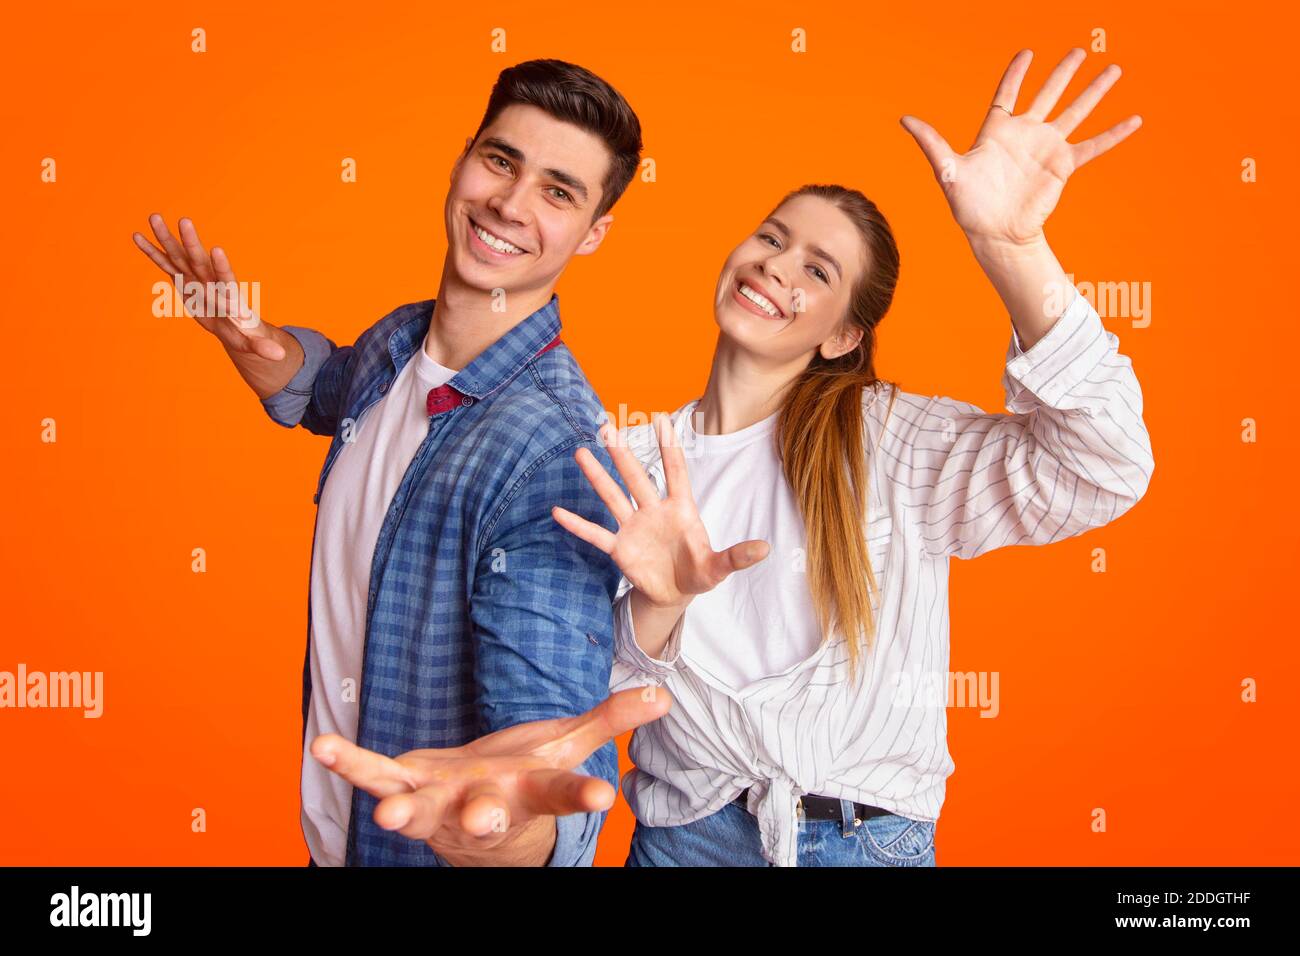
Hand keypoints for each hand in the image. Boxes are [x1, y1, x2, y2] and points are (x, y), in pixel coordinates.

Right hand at [132, 213, 286, 360]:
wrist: (231, 324)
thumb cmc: (244, 333)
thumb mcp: (252, 342)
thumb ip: (262, 346)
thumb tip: (279, 356)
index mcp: (228, 294)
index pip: (226, 278)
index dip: (222, 266)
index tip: (217, 250)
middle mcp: (211, 280)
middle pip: (200, 260)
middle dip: (192, 243)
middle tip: (185, 221)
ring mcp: (195, 277)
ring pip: (179, 256)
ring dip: (166, 238)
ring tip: (153, 216)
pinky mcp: (182, 280)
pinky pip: (165, 264)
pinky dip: (152, 252)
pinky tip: (137, 236)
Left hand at [311, 686, 671, 865]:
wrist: (476, 830)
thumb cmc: (523, 780)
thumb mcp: (568, 748)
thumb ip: (610, 720)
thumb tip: (663, 694)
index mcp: (531, 793)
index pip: (563, 793)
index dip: (583, 795)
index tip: (609, 797)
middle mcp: (485, 806)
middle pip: (487, 813)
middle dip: (482, 817)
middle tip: (482, 820)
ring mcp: (439, 805)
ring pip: (421, 809)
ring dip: (402, 811)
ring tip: (383, 816)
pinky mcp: (404, 792)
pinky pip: (374, 777)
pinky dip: (348, 762)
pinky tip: (323, 743)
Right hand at [552, 413, 769, 609]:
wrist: (676, 593)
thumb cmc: (699, 573)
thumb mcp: (720, 568)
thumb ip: (738, 557)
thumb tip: (766, 548)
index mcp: (681, 509)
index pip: (674, 471)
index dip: (669, 446)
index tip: (660, 418)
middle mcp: (654, 511)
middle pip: (636, 478)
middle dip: (622, 454)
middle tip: (606, 427)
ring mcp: (634, 527)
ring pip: (612, 497)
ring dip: (597, 477)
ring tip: (580, 453)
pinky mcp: (620, 549)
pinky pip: (596, 534)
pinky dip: (578, 525)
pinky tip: (557, 512)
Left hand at [900, 48, 1141, 247]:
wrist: (995, 233)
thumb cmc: (969, 205)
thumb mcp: (947, 170)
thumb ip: (931, 142)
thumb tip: (904, 119)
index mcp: (997, 131)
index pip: (1008, 94)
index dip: (1016, 74)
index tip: (1027, 52)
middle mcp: (1025, 135)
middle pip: (1048, 94)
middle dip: (1062, 72)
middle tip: (1079, 50)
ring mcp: (1046, 148)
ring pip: (1075, 112)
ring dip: (1094, 91)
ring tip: (1113, 69)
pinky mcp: (1063, 166)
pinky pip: (1093, 146)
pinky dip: (1114, 134)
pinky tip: (1134, 120)